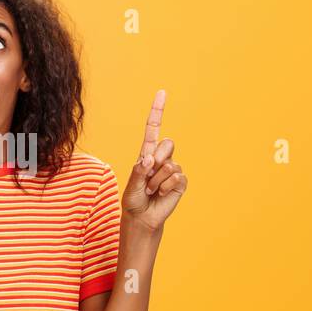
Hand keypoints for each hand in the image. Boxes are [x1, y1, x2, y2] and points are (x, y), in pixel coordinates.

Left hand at [122, 89, 186, 231]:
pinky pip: (176, 179)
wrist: (142, 217)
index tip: (162, 92)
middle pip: (167, 143)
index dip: (158, 111)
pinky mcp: (180, 182)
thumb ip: (138, 172)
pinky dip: (166, 188)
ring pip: (170, 165)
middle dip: (157, 160)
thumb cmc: (134, 199)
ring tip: (151, 190)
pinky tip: (161, 194)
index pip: (153, 128)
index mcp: (146, 153)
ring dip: (157, 182)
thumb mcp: (131, 185)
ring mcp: (172, 169)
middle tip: (148, 178)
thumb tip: (150, 159)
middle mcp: (161, 158)